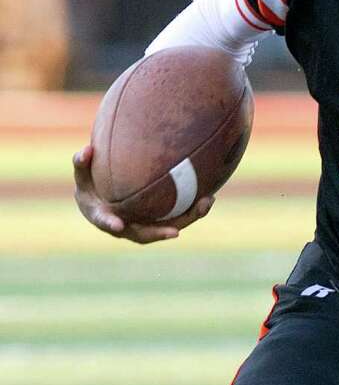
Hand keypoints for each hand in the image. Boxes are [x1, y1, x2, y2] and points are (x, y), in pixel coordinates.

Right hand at [72, 144, 213, 243]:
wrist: (103, 202)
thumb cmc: (91, 187)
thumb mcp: (82, 176)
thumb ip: (81, 163)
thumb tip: (87, 149)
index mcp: (105, 218)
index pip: (106, 222)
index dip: (110, 223)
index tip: (116, 225)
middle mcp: (128, 228)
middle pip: (144, 235)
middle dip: (159, 234)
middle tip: (174, 233)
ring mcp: (146, 226)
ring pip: (169, 227)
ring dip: (188, 219)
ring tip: (205, 204)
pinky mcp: (161, 221)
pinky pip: (179, 218)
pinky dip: (193, 210)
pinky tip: (209, 197)